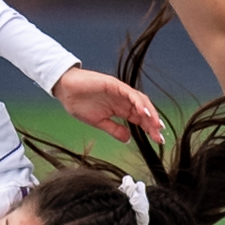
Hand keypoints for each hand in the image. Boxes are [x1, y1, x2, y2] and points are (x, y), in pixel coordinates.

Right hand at [51, 67, 165, 143]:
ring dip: (150, 113)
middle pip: (144, 111)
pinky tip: (143, 112)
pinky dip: (138, 102)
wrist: (65, 90)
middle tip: (159, 137)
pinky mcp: (115, 85)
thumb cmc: (79, 104)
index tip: (157, 140)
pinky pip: (130, 93)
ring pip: (141, 101)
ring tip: (155, 125)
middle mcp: (123, 100)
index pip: (139, 119)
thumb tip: (128, 139)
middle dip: (152, 124)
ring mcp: (120, 92)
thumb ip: (114, 129)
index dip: (149, 129)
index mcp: (120, 109)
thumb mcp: (99, 122)